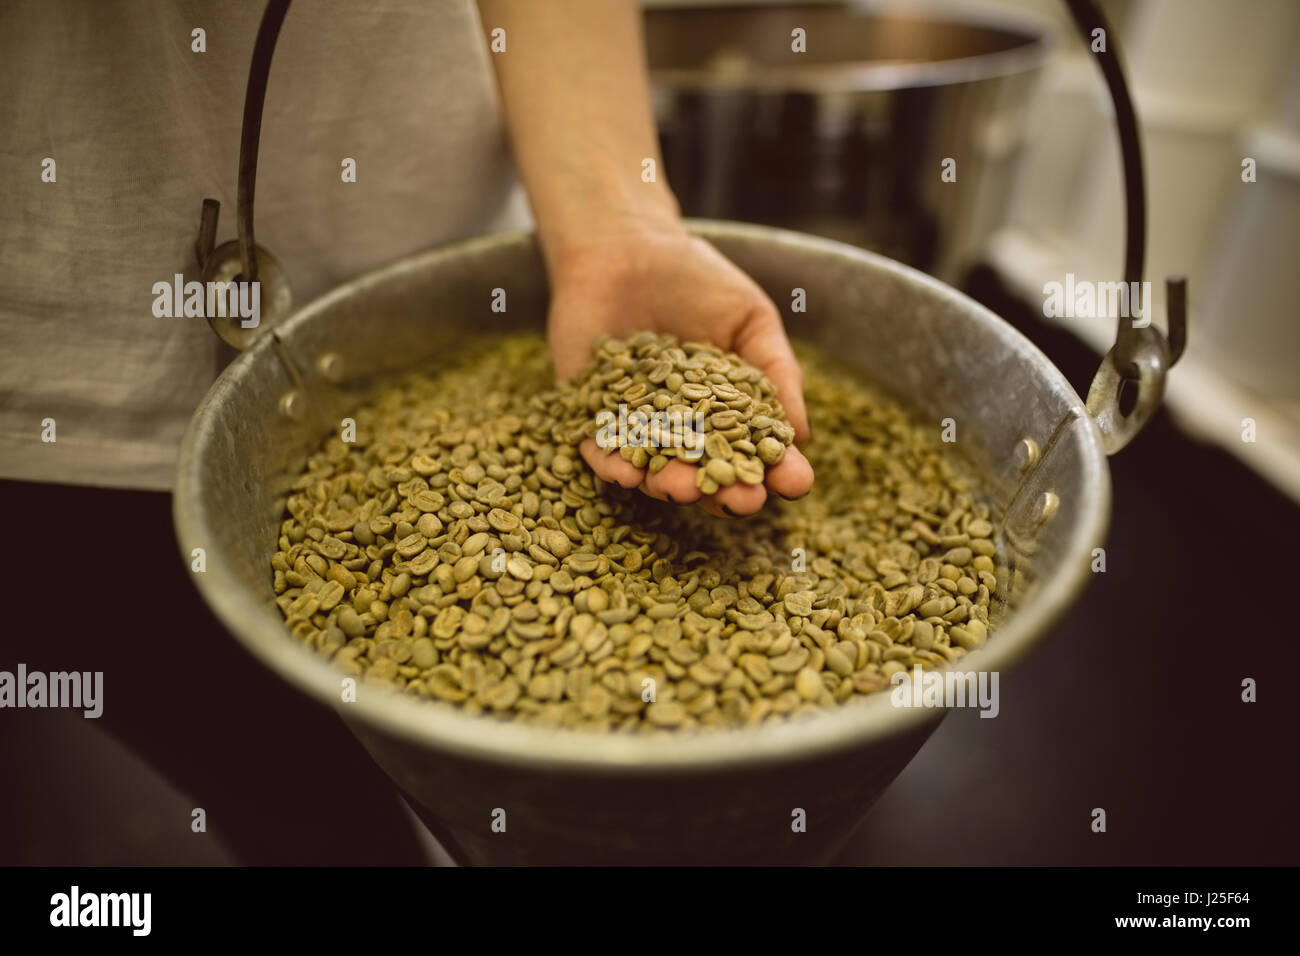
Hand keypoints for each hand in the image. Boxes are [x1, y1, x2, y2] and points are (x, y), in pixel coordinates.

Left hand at [548, 219, 813, 516]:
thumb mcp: (751, 319)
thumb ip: (777, 373)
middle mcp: (683, 430)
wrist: (625, 244)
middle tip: (743, 501)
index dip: (778, 470)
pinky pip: (600, 450)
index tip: (796, 481)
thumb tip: (802, 435)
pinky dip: (612, 465)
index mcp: (726, 414)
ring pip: (654, 471)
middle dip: (726, 492)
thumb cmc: (698, 279)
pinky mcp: (589, 414)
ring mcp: (636, 427)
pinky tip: (628, 475)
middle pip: (707, 474)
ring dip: (669, 487)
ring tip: (682, 488)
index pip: (755, 452)